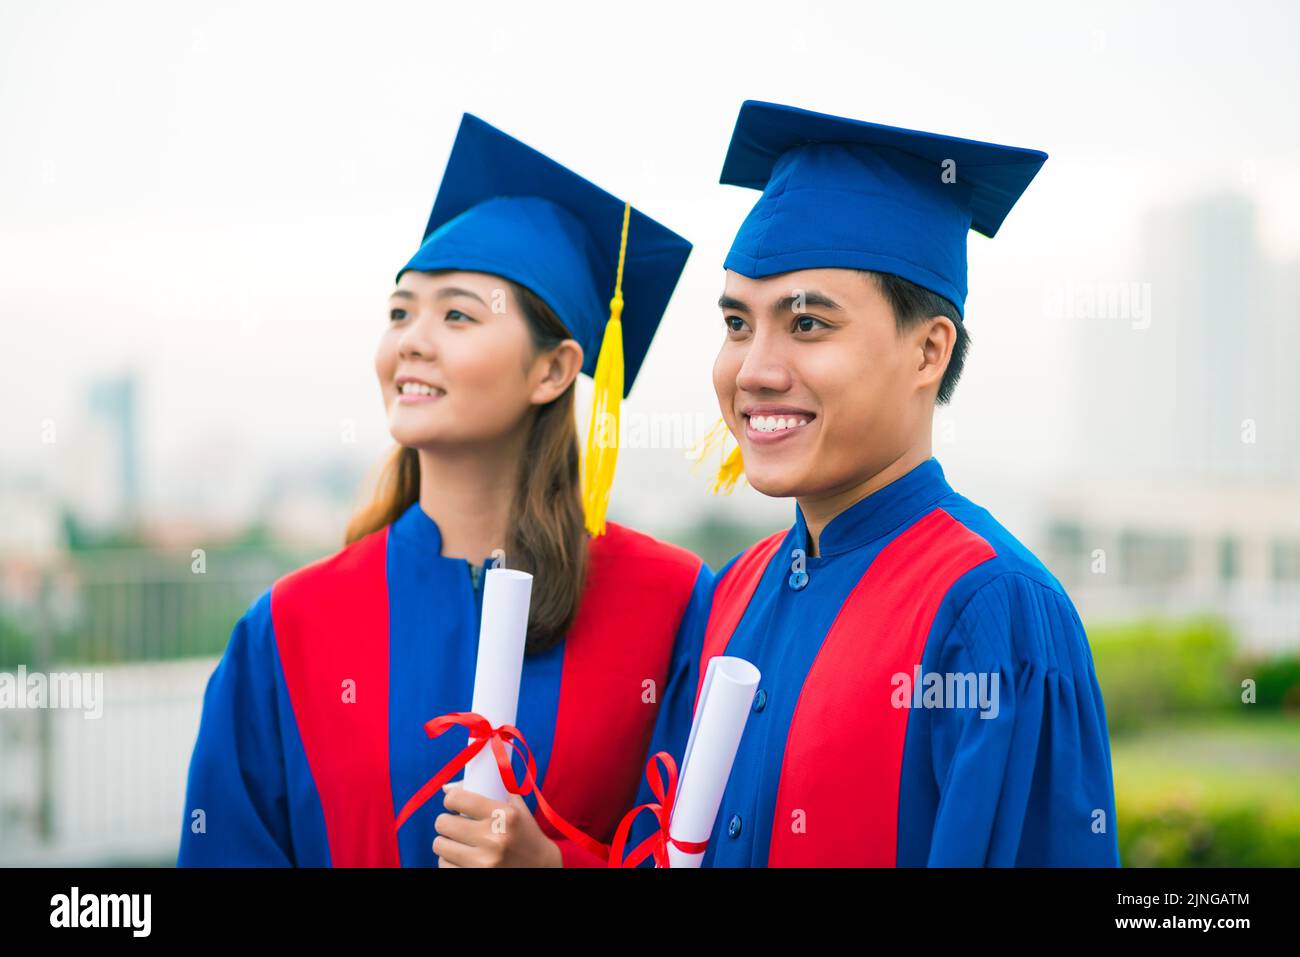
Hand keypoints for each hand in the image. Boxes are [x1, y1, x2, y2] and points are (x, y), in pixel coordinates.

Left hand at [433, 782, 562, 867]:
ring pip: (440, 845)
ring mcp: (484, 863)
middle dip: (447, 822)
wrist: (541, 867)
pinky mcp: (475, 877)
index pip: (457, 798)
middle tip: (456, 824)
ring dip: (447, 842)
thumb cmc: (525, 833)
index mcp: (504, 815)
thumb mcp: (515, 806)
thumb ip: (487, 789)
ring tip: (459, 842)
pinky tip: (462, 858)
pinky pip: (443, 865)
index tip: (455, 804)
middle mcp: (494, 839)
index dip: (451, 799)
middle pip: (442, 823)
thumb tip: (446, 788)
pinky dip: (449, 861)